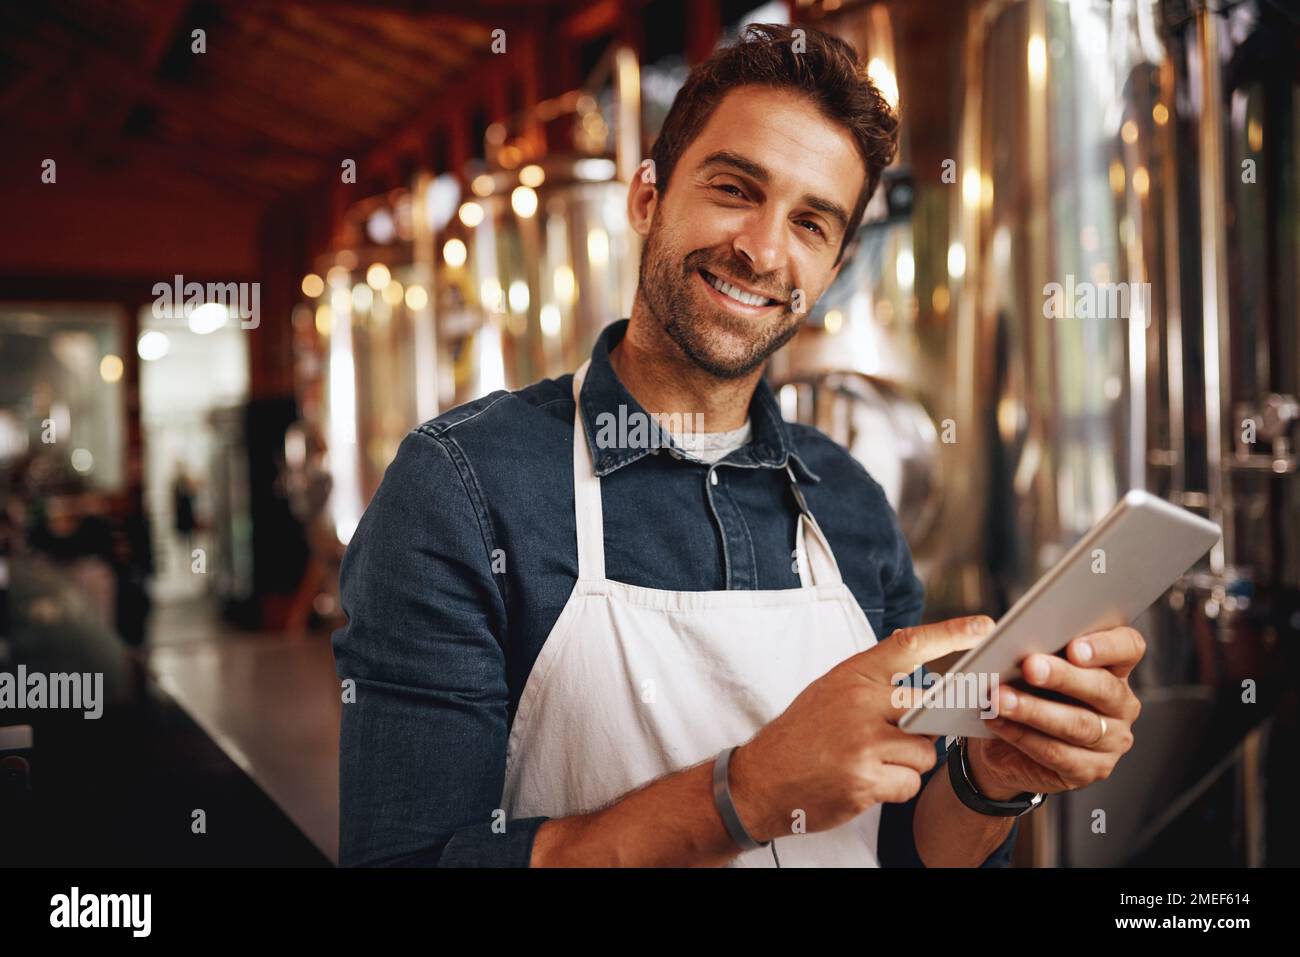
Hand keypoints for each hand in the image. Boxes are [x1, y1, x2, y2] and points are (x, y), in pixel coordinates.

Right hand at [730, 615, 993, 842]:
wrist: (760, 779)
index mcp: (852, 675)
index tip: (984, 627)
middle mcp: (859, 703)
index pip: (909, 645)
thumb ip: (876, 685)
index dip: (950, 633)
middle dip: (929, 724)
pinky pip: (910, 783)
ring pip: (926, 751)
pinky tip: (868, 782)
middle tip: (906, 732)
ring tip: (874, 761)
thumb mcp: (831, 691)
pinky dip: (896, 787)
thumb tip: (931, 690)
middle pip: (931, 707)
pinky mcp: (865, 781)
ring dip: (909, 761)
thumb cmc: (802, 733)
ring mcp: (863, 743)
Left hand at [965, 627, 1144, 799]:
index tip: (1074, 647)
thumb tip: (1008, 636)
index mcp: (1114, 667)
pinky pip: (1056, 753)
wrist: (1004, 744)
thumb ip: (1034, 649)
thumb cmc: (1024, 691)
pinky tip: (997, 721)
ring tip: (1000, 697)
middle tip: (1029, 666)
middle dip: (1063, 676)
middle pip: (1103, 687)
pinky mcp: (1089, 770)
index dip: (1106, 645)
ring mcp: (1111, 741)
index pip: (1129, 647)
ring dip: (1034, 710)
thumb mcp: (1030, 665)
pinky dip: (1022, 736)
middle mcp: (1120, 704)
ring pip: (1078, 724)